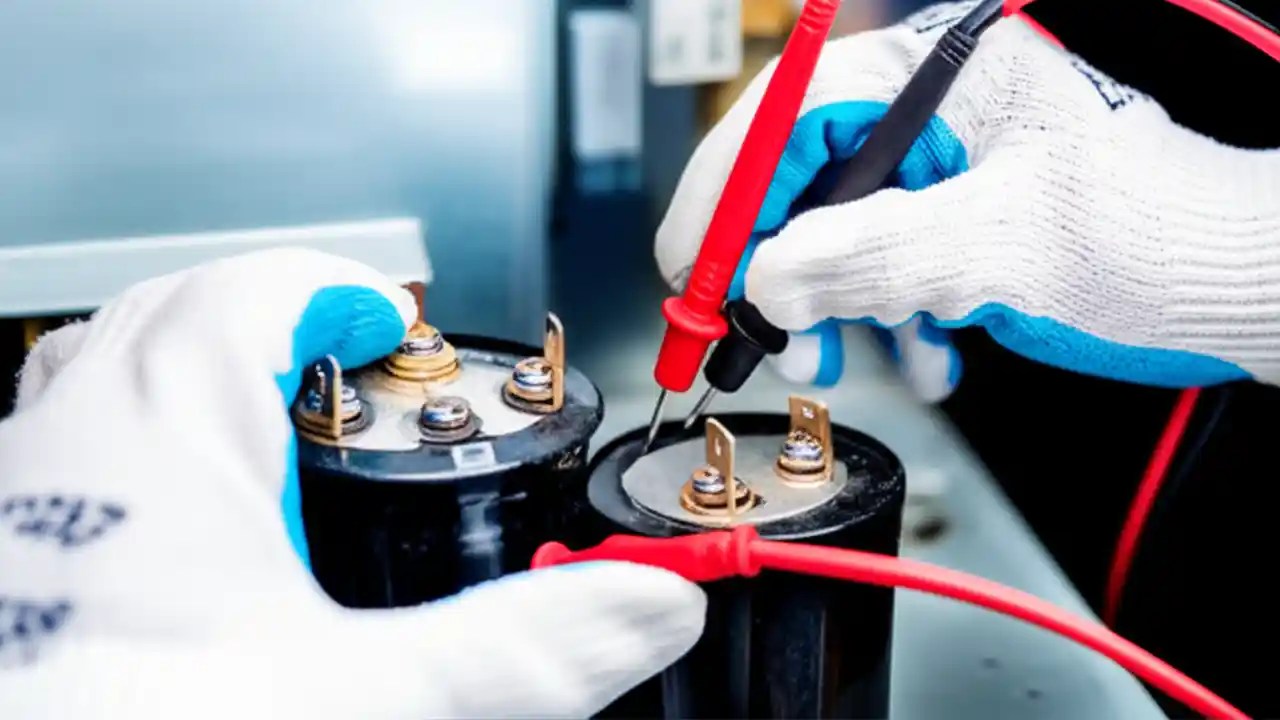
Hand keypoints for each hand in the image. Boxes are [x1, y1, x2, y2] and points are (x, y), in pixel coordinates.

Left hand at [0, 248, 704, 718]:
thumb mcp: (367, 697)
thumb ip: (522, 648)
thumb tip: (646, 608)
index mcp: (162, 430)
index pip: (260, 290)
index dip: (346, 291)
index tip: (396, 321)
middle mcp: (66, 445)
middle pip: (175, 322)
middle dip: (273, 332)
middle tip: (345, 383)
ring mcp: (21, 503)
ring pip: (105, 391)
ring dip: (195, 395)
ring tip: (274, 462)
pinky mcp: (7, 570)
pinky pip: (69, 473)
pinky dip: (141, 475)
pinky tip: (191, 562)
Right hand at [656, 1, 1279, 393]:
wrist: (1233, 288)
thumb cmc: (1158, 237)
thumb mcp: (998, 247)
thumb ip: (867, 256)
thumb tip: (764, 278)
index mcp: (941, 75)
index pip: (788, 116)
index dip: (725, 197)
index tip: (691, 268)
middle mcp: (932, 109)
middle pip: (799, 176)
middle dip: (775, 265)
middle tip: (751, 331)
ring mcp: (942, 161)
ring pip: (834, 228)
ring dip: (830, 303)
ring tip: (835, 356)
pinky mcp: (954, 213)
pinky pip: (882, 259)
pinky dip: (884, 315)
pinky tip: (919, 351)